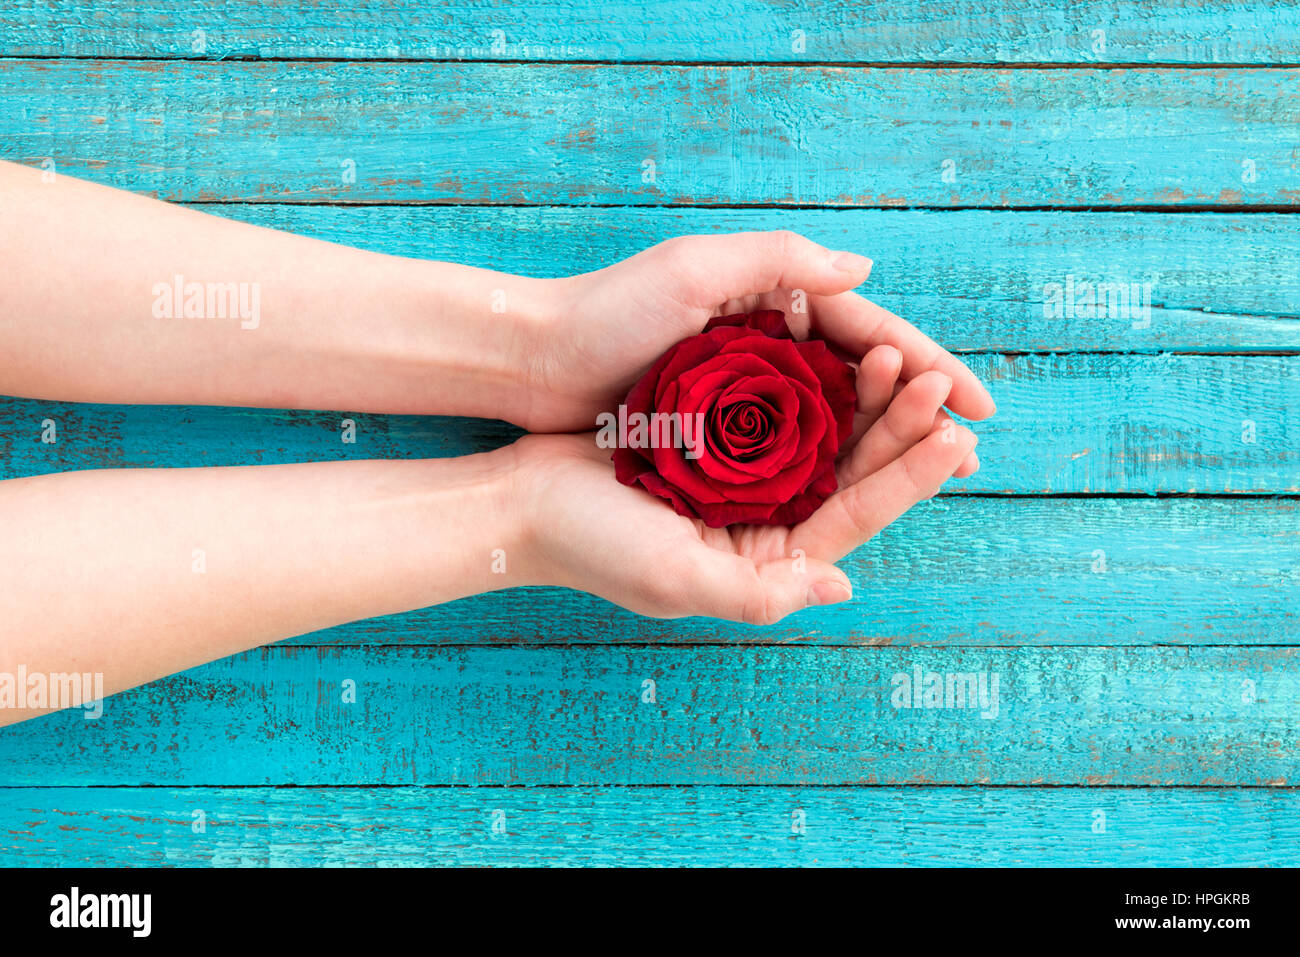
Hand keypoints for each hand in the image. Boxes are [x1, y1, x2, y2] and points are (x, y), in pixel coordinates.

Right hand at [508, 360, 977, 624]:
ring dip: (863, 398)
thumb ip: (761, 593)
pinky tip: (838, 349)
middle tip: (939, 382)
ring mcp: (742, 479)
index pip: (855, 517)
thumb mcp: (677, 580)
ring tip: (898, 357)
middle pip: (851, 472)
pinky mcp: (715, 439)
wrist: (521, 499)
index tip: (955, 437)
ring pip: (824, 435)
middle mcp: (764, 521)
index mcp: (765, 558)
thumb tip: (843, 587)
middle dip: (898, 428)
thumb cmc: (591, 545)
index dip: (907, 478)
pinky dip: (812, 382)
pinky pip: (780, 408)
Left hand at [519, 231, 995, 447]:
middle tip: (971, 453)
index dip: (929, 367)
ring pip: (834, 414)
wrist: (535, 361)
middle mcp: (767, 339)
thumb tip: (865, 270)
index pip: (870, 331)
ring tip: (932, 476)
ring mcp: (744, 384)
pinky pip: (791, 441)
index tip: (979, 405)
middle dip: (920, 411)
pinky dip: (831, 458)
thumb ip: (779, 261)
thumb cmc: (606, 313)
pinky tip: (859, 485)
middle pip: (863, 377)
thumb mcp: (692, 269)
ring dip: (884, 442)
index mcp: (772, 296)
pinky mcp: (717, 421)